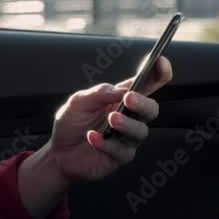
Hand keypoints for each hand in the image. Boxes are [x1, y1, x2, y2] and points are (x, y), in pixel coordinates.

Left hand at [47, 56, 172, 182]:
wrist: (58, 152)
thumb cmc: (71, 122)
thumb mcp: (79, 101)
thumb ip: (99, 93)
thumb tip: (122, 90)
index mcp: (122, 98)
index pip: (148, 84)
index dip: (159, 72)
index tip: (161, 61)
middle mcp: (130, 117)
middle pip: (151, 109)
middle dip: (143, 102)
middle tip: (129, 98)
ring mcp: (127, 138)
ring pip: (141, 131)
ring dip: (127, 124)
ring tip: (111, 119)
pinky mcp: (120, 157)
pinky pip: (121, 151)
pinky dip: (106, 144)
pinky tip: (92, 137)